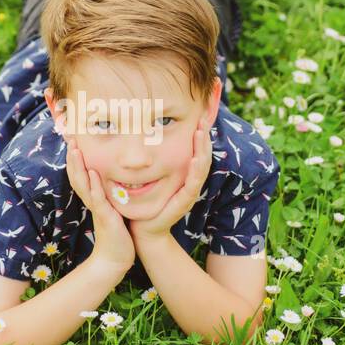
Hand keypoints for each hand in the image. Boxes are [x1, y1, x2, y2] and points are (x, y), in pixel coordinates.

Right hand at [65, 135, 136, 274]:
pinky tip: (93, 173)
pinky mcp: (105, 218)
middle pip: (76, 175)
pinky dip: (94, 186)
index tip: (73, 138)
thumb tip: (111, 178)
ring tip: (75, 149)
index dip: (75, 157)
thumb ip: (109, 194)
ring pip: (83, 185)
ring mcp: (97, 209)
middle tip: (69, 136)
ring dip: (78, 167)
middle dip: (72, 156)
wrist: (114, 259)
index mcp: (93, 197)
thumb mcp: (111, 209)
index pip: (80, 174)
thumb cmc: (116, 233)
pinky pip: (98, 200)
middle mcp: (91, 201)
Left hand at [128, 126, 211, 242]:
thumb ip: (147, 159)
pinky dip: (196, 170)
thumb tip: (140, 136)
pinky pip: (193, 183)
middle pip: (202, 155)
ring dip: (202, 149)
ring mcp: (189, 191)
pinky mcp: (185, 201)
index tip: (197, 116)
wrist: (144, 229)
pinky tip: (196, 157)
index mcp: (184, 174)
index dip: (197, 135)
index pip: (195, 150)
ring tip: (201, 132)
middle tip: (203, 118)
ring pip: (201, 166)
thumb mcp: (146, 176)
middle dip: (203, 137)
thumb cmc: (144, 201)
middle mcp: (190, 181)